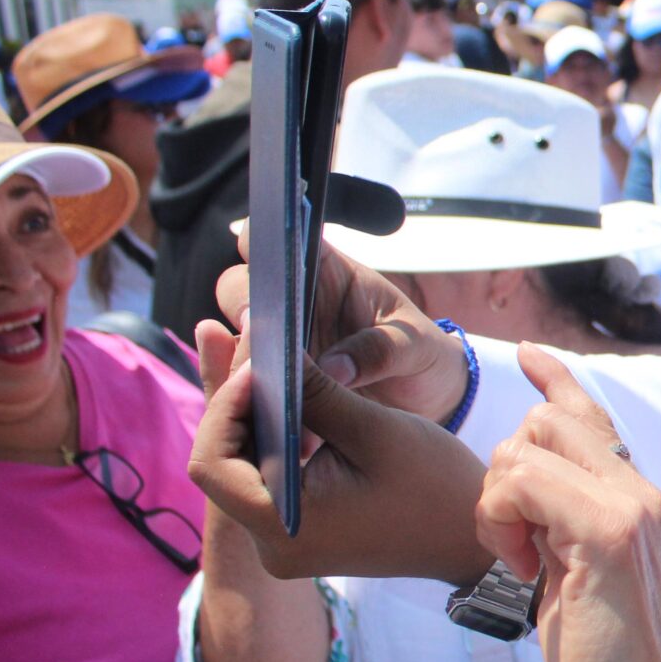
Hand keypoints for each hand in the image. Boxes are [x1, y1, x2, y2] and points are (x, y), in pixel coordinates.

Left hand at [187, 317, 490, 581]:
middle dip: (235, 407)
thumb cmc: (433, 486)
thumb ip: (313, 390)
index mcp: (285, 526)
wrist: (470, 538)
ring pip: (240, 471)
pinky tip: (291, 407)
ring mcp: (283, 544)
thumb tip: (267, 347)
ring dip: (253, 421)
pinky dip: (273, 443)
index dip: (223, 406)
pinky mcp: (298, 536)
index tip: (260, 366)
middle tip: (261, 358)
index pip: (211, 463)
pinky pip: (265, 483)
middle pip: (220, 466)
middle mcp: (272, 545)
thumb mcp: (374, 429)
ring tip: (277, 375)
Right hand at [218, 232, 468, 424]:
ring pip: (234, 342)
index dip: (260, 242)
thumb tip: (335, 369)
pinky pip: (243, 386)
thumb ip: (381, 349)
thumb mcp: (415, 346)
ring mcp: (278, 343)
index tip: (268, 271)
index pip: (277, 240)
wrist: (427, 401)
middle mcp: (292, 303)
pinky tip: (267, 421)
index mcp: (326, 272)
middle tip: (264, 339)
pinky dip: (249, 400)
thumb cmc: (421, 355)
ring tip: (270, 390)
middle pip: (238, 289)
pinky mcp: (273, 383)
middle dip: (246, 310)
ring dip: (245, 364)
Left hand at [477, 344, 660, 661]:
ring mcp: (629, 506)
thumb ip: (564, 528)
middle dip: (503, 472)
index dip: (556, 380)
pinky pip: (523, 482)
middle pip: (544, 420)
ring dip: (498, 502)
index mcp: (634, 499)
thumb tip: (524, 495)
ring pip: (524, 444)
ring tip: (522, 560)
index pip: (591, 415)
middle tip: (515, 543)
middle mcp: (638, 490)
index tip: (529, 354)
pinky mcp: (607, 532)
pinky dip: (503, 520)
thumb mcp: (577, 578)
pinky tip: (523, 567)